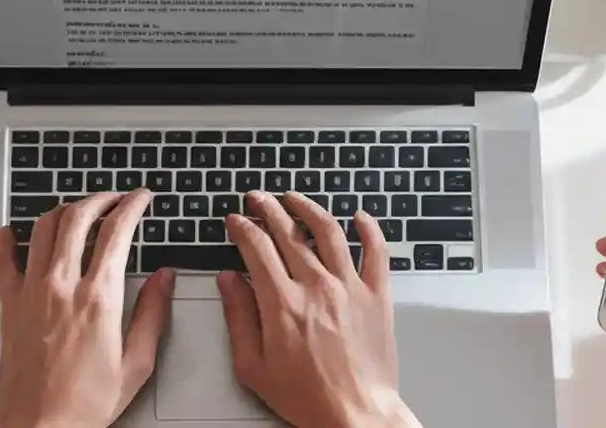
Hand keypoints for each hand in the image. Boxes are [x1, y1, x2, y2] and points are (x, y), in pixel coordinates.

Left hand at [0, 188, 174, 427]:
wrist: (39, 426)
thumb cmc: (85, 402)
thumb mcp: (137, 363)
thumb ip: (153, 313)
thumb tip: (166, 278)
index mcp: (100, 299)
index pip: (117, 232)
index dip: (132, 206)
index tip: (141, 198)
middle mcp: (63, 287)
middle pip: (79, 218)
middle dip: (101, 198)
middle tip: (115, 197)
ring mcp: (32, 292)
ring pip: (44, 229)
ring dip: (64, 209)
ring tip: (78, 209)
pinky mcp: (11, 305)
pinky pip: (3, 260)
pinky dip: (8, 239)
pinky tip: (13, 232)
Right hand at [218, 191, 420, 427]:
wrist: (355, 414)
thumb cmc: (307, 397)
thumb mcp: (253, 366)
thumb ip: (238, 317)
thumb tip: (227, 281)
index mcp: (282, 303)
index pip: (257, 248)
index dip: (242, 228)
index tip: (236, 220)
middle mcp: (316, 287)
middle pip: (289, 233)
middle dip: (268, 209)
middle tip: (258, 199)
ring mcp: (350, 288)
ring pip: (329, 231)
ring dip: (308, 208)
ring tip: (295, 198)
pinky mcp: (378, 295)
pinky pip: (376, 251)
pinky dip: (368, 229)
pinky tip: (359, 216)